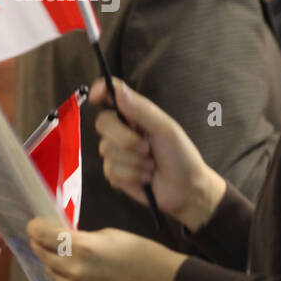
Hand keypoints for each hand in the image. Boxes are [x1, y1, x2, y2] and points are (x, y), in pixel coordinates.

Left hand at [26, 218, 186, 280]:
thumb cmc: (141, 253)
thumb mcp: (110, 234)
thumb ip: (82, 238)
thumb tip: (64, 239)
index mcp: (82, 248)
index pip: (44, 236)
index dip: (35, 228)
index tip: (34, 224)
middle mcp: (76, 272)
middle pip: (43, 256)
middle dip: (38, 243)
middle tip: (38, 236)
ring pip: (51, 274)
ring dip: (49, 262)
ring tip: (52, 253)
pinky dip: (62, 278)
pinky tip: (67, 271)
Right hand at [89, 78, 225, 230]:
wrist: (185, 190)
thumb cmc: (180, 156)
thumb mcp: (165, 129)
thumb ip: (141, 110)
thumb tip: (118, 90)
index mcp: (136, 114)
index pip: (112, 94)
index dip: (100, 90)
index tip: (95, 96)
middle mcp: (123, 130)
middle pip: (102, 122)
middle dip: (125, 138)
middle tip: (147, 148)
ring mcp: (117, 152)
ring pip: (107, 150)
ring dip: (134, 161)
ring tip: (152, 166)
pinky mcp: (115, 173)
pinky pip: (111, 170)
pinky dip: (132, 175)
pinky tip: (145, 178)